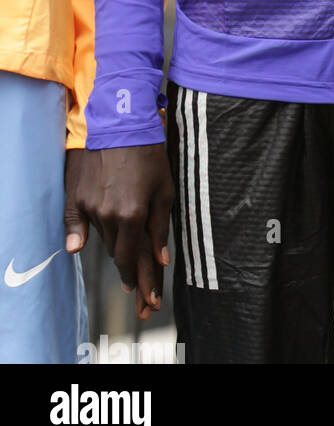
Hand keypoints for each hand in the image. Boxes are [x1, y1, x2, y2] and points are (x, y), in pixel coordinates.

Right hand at [65, 144, 173, 320]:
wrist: (121, 125)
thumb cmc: (149, 155)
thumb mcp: (164, 190)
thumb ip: (160, 227)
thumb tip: (161, 260)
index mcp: (133, 215)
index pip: (135, 258)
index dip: (144, 280)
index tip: (150, 300)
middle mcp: (109, 217)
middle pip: (120, 255)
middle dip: (134, 277)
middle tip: (144, 299)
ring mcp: (90, 208)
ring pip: (104, 241)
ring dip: (118, 256)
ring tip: (131, 278)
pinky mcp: (77, 199)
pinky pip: (79, 226)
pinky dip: (82, 238)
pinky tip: (80, 250)